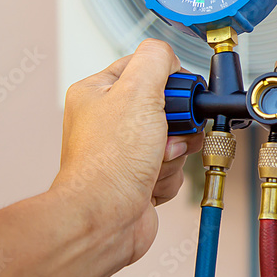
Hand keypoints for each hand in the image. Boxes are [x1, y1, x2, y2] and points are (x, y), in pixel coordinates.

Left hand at [50, 39, 203, 264]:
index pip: (143, 68)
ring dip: (175, 151)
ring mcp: (123, 151)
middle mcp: (107, 121)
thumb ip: (156, 59)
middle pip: (165, 106)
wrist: (105, 219)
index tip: (178, 94)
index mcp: (98, 93)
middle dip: (176, 123)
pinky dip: (169, 175)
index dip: (168, 80)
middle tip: (168, 131)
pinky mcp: (137, 178)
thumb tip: (169, 57)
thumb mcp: (138, 91)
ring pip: (173, 137)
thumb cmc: (109, 162)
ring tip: (157, 160)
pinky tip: (151, 181)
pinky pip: (171, 166)